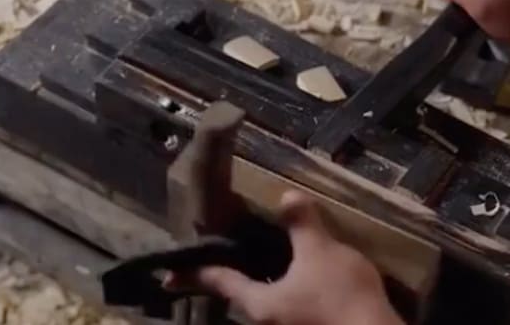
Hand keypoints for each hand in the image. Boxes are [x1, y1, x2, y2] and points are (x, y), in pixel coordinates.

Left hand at [170, 192, 403, 324]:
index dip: (197, 274)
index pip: (222, 283)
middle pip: (245, 299)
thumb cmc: (339, 296)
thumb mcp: (321, 252)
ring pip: (271, 307)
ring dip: (268, 289)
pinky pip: (294, 311)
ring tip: (273, 266)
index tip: (170, 276)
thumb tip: (286, 196)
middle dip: (236, 282)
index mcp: (261, 304)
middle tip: (229, 262)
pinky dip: (292, 295)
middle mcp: (268, 324)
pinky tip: (309, 284)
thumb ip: (302, 225)